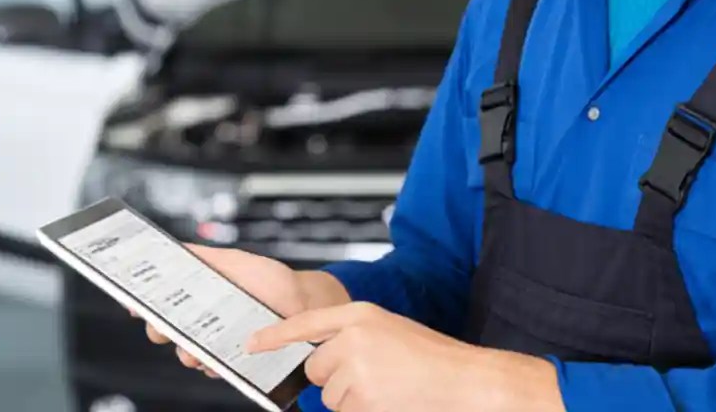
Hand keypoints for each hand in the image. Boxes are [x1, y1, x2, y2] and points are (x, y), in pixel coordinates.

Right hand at [126, 244, 342, 378]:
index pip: (163, 302)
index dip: (143, 304)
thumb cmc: (272, 281)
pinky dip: (213, 365)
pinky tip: (216, 360)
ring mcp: (218, 342)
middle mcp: (204, 322)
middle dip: (159, 330)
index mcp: (199, 296)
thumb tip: (176, 248)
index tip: (132, 303)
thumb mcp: (236, 262)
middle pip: (168, 331)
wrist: (304, 303)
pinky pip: (216, 368)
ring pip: (189, 353)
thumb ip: (205, 256)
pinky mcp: (235, 361)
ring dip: (186, 352)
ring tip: (192, 348)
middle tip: (160, 327)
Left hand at [245, 301, 563, 411]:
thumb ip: (353, 338)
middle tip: (373, 378)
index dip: (274, 336)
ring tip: (387, 389)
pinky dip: (362, 411)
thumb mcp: (388, 332)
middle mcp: (351, 335)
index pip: (304, 322)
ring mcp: (354, 366)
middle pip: (315, 367)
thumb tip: (321, 361)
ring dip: (351, 399)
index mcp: (359, 314)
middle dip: (334, 379)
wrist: (465, 380)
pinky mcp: (360, 395)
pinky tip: (388, 401)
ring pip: (328, 395)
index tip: (251, 344)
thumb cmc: (432, 359)